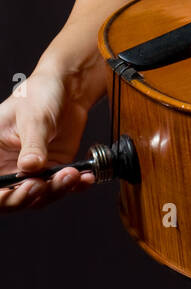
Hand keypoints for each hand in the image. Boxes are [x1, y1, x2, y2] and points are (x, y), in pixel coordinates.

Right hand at [0, 70, 97, 211]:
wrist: (67, 89)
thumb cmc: (39, 95)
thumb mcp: (33, 118)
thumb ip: (32, 144)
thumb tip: (30, 167)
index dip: (2, 196)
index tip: (20, 188)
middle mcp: (9, 167)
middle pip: (11, 199)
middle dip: (28, 196)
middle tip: (42, 185)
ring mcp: (32, 172)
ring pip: (38, 197)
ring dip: (55, 190)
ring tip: (71, 174)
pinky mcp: (53, 170)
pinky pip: (61, 186)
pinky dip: (73, 186)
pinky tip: (84, 178)